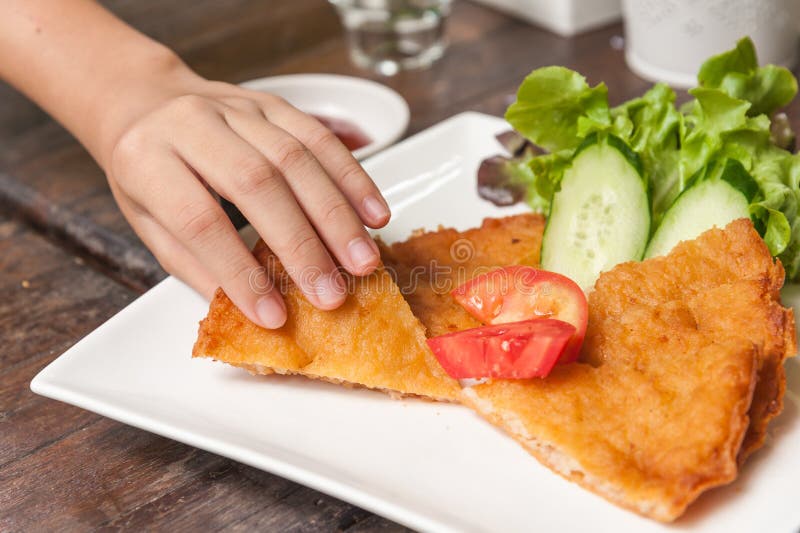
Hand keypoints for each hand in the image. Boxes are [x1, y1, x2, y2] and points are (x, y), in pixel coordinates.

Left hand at [101, 73, 389, 328]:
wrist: (145, 102)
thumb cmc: (147, 172)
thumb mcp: (148, 223)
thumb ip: (195, 263)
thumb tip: (249, 307)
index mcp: (147, 158)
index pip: (199, 220)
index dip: (239, 271)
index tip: (272, 315)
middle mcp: (192, 123)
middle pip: (256, 183)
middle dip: (301, 245)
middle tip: (332, 292)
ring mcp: (238, 107)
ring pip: (297, 157)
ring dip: (337, 215)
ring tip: (361, 261)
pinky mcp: (273, 104)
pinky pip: (320, 137)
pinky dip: (352, 178)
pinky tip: (373, 214)